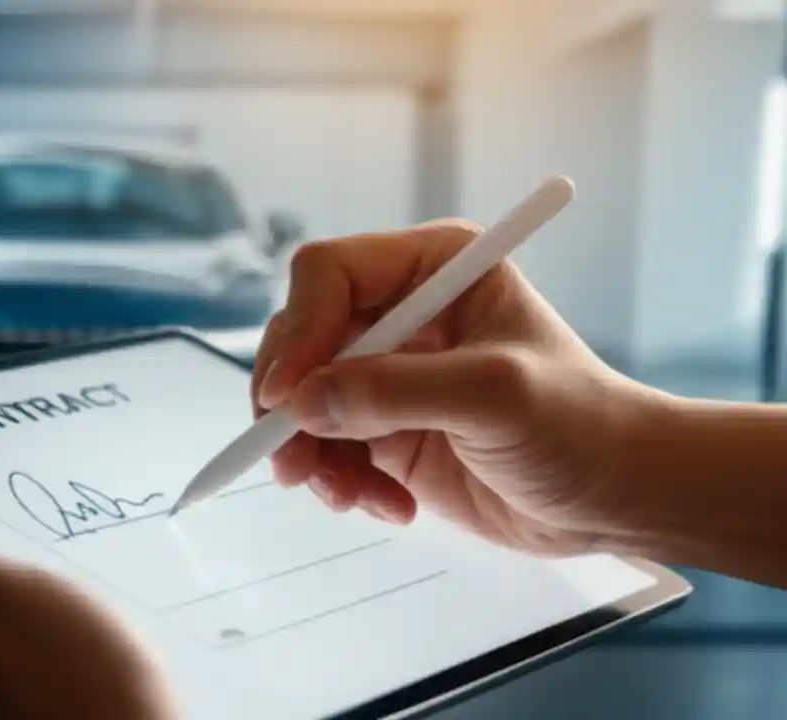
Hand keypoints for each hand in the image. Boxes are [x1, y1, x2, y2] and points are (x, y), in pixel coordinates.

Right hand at [253, 220, 666, 555]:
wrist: (614, 495)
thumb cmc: (582, 425)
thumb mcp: (494, 396)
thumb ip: (396, 391)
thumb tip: (303, 403)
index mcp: (432, 268)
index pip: (328, 274)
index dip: (300, 330)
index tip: (287, 396)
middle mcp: (400, 312)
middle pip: (300, 339)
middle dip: (290, 405)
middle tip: (292, 464)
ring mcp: (387, 373)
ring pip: (301, 400)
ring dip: (311, 455)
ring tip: (352, 498)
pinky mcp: (382, 427)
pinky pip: (324, 447)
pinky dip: (339, 482)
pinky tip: (389, 505)